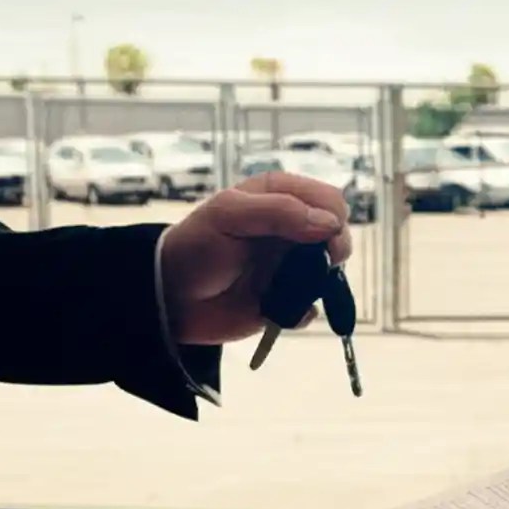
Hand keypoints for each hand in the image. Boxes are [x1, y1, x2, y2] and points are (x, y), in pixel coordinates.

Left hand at [158, 172, 350, 344]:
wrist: (170, 297)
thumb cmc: (195, 246)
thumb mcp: (229, 215)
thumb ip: (279, 212)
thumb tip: (330, 223)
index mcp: (280, 197)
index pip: (328, 199)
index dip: (332, 218)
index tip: (323, 239)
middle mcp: (291, 230)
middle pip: (337, 235)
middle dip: (334, 251)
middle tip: (318, 264)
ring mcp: (290, 265)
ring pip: (329, 272)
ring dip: (320, 282)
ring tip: (294, 288)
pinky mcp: (286, 299)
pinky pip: (311, 306)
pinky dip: (303, 310)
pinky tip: (284, 309)